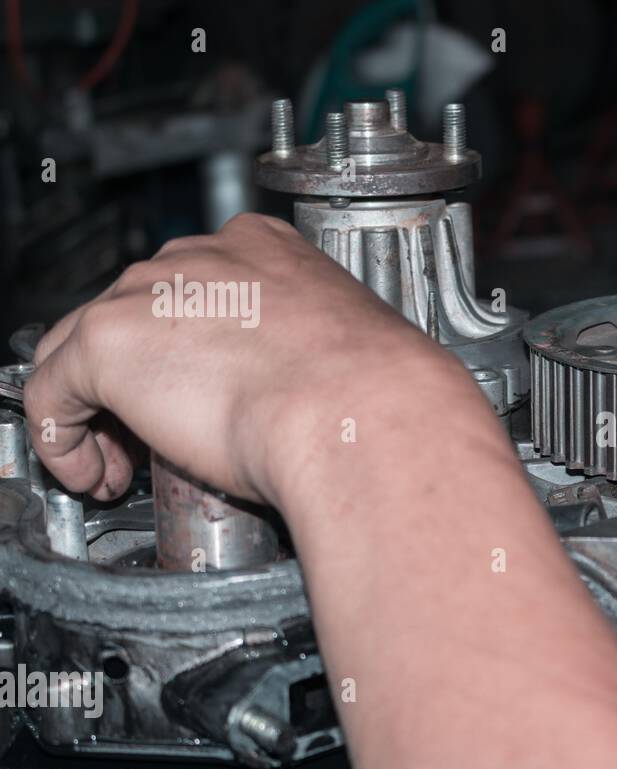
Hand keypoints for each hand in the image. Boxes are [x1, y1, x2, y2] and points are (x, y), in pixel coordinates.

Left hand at [24, 212, 454, 504]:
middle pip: (132, 317)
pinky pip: (51, 394)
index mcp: (264, 249)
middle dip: (134, 387)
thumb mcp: (338, 356)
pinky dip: (62, 442)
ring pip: (83, 350)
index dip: (181, 357)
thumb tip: (282, 392)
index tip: (192, 402)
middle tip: (150, 447)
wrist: (362, 413)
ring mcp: (150, 291)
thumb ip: (296, 356)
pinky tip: (95, 475)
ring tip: (122, 469)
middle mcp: (201, 258)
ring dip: (98, 416)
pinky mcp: (109, 341)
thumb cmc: (369, 397)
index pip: (191, 293)